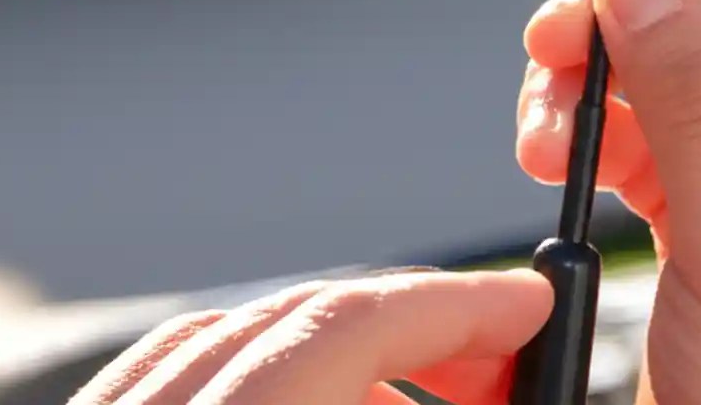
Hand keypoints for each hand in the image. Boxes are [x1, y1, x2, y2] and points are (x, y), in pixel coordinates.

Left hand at [70, 269, 551, 404]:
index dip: (454, 305)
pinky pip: (171, 379)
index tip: (529, 308)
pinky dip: (268, 374)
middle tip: (499, 361)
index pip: (338, 331)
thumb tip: (511, 375)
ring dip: (345, 352)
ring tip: (422, 401)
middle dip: (416, 327)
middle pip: (289, 321)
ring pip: (224, 340)